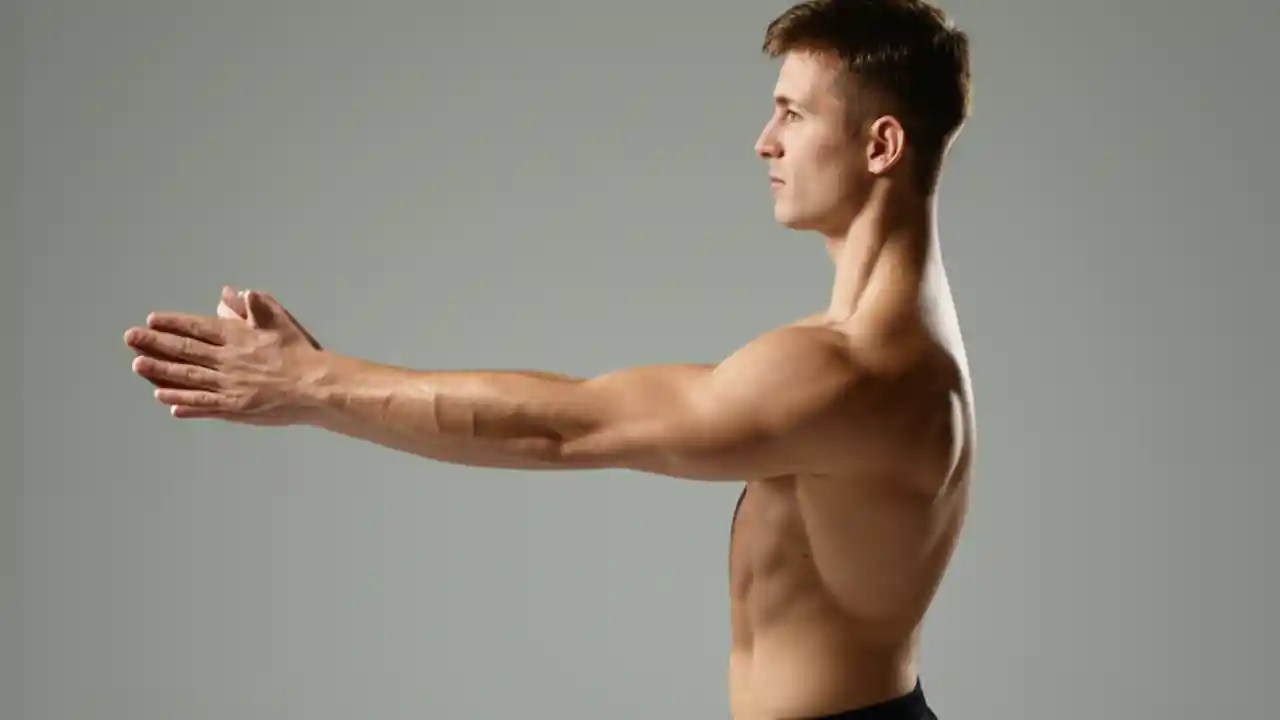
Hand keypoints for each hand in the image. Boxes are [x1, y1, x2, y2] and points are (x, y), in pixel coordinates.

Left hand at [124, 290, 327, 424]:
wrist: (317, 387)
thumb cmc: (301, 352)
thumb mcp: (279, 320)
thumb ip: (253, 307)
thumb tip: (229, 294)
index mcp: (238, 337)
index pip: (198, 327)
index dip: (173, 323)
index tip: (152, 319)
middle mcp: (228, 361)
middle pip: (185, 350)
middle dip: (155, 343)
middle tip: (130, 338)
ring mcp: (229, 386)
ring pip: (188, 378)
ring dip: (160, 371)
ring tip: (137, 365)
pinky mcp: (236, 408)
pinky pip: (203, 405)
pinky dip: (183, 401)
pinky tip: (165, 400)